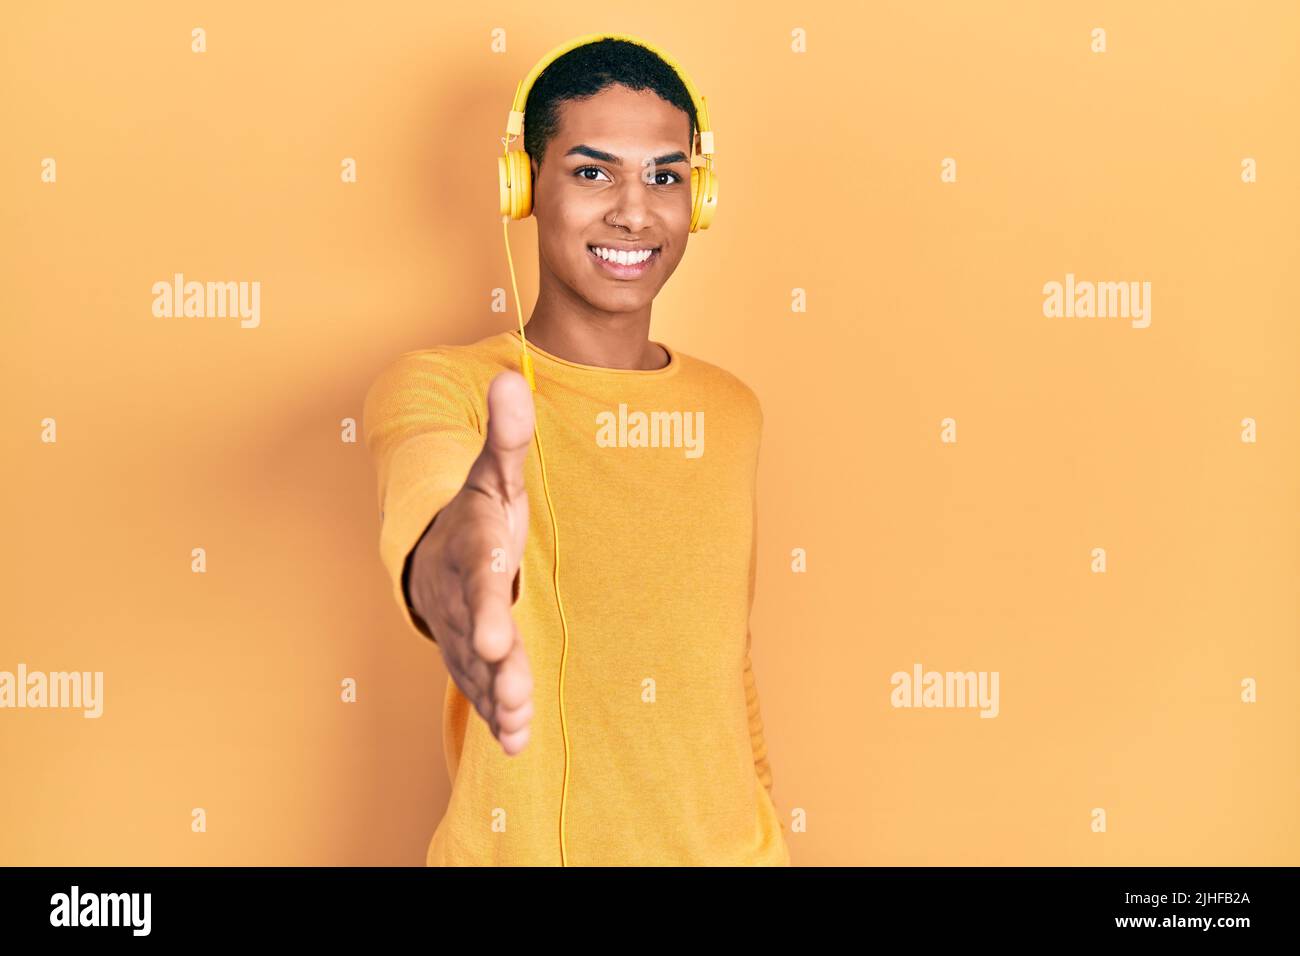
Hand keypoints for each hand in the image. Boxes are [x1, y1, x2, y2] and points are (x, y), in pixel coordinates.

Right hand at [406, 370, 534, 754]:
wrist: (437, 552)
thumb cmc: (480, 511)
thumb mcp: (494, 472)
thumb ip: (506, 436)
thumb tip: (511, 377)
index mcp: (471, 545)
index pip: (481, 573)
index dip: (491, 602)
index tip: (504, 632)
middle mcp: (461, 592)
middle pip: (478, 629)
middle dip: (494, 660)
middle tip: (512, 690)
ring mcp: (463, 628)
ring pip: (477, 666)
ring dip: (496, 695)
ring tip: (518, 724)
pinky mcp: (473, 656)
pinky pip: (481, 686)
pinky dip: (498, 715)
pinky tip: (518, 741)